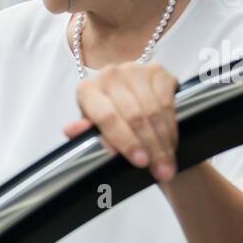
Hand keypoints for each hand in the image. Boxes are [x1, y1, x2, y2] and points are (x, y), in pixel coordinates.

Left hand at [62, 61, 178, 182]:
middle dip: (150, 147)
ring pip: (153, 111)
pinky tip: (172, 143)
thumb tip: (71, 129)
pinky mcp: (156, 70)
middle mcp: (110, 75)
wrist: (125, 97)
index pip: (108, 117)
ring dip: (163, 141)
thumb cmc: (105, 117)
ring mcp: (135, 70)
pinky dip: (171, 126)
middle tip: (161, 171)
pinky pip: (167, 101)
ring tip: (167, 163)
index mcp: (88, 90)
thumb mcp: (93, 128)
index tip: (140, 161)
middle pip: (134, 116)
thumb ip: (84, 132)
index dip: (125, 141)